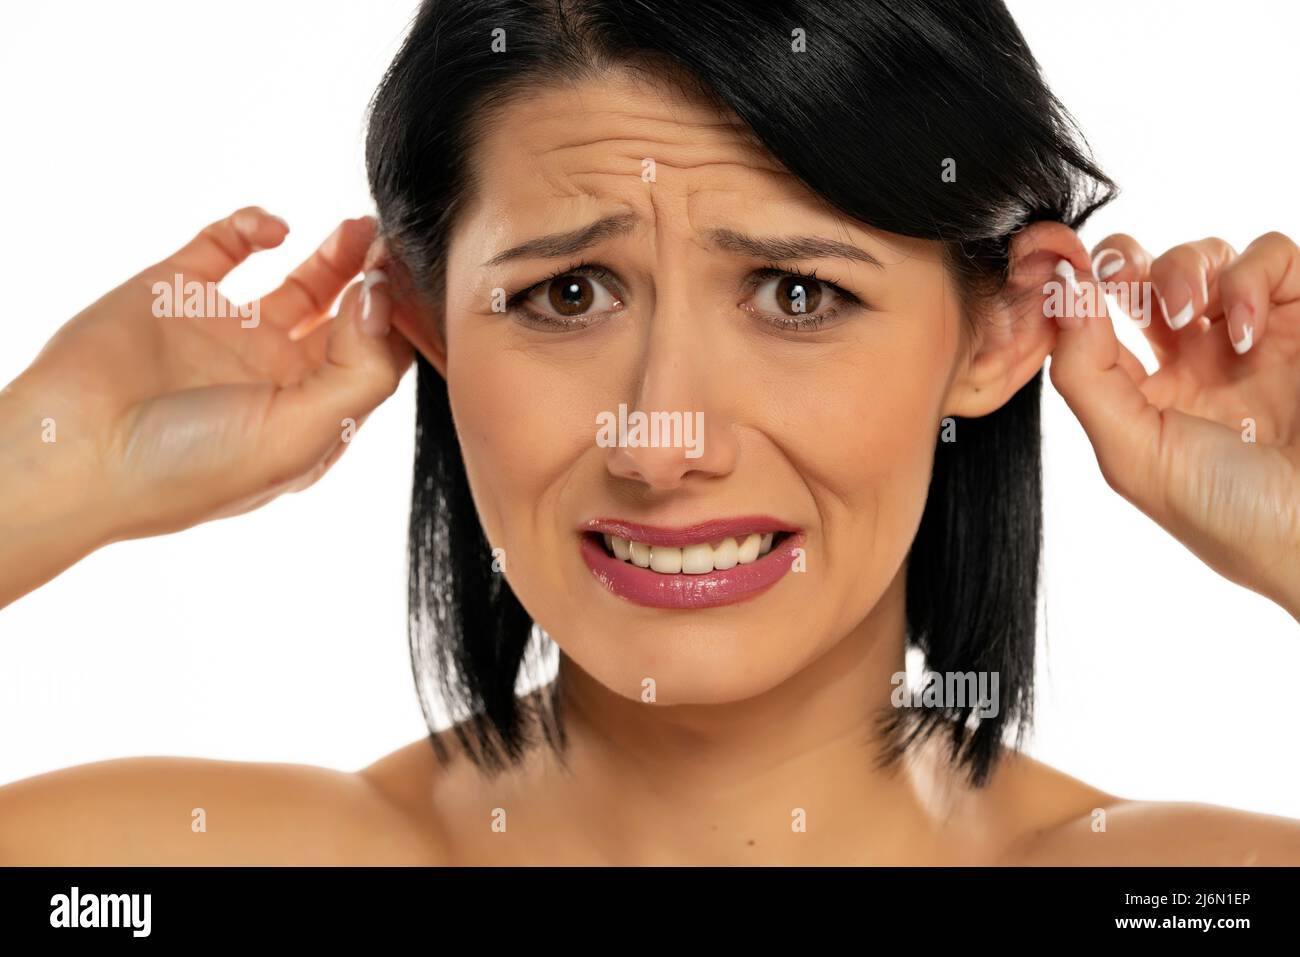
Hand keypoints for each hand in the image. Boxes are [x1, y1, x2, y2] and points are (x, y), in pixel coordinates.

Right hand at [7, 207, 412, 548]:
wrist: (72, 452)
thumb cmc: (189, 467)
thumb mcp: (302, 437)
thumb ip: (360, 374)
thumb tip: (382, 301)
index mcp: (308, 416)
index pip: (374, 360)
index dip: (394, 320)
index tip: (405, 283)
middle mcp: (273, 377)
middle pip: (346, 319)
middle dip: (373, 281)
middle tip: (391, 242)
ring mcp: (225, 334)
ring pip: (300, 282)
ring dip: (333, 254)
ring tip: (357, 228)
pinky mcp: (176, 292)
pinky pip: (226, 246)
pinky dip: (252, 226)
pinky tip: (273, 230)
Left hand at [1048, 231, 1299, 620]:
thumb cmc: (1228, 512)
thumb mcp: (1132, 453)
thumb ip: (1085, 376)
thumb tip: (1062, 296)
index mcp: (1144, 395)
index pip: (1094, 324)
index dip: (1075, 293)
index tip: (1064, 279)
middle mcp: (1194, 360)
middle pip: (1143, 275)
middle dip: (1123, 261)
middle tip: (1118, 276)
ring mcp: (1252, 335)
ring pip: (1204, 256)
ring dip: (1183, 268)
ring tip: (1187, 313)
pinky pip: (1273, 255)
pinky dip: (1250, 276)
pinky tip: (1244, 330)